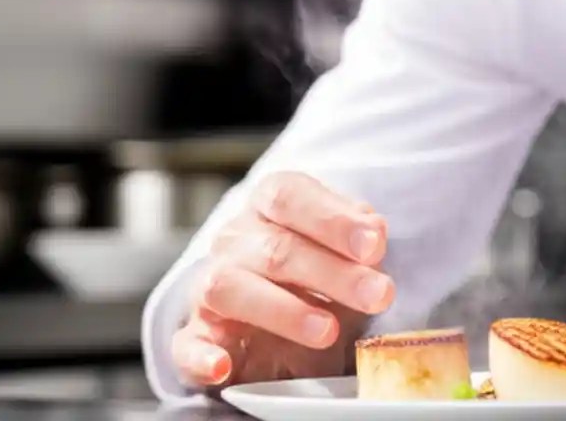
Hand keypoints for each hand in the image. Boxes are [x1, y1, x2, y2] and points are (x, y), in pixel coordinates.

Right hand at [171, 172, 394, 388]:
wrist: (272, 314)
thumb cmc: (315, 269)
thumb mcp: (344, 247)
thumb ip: (359, 236)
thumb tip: (372, 231)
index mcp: (269, 205)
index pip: (291, 197)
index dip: (333, 220)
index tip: (374, 245)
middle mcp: (235, 239)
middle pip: (276, 249)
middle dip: (332, 273)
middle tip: (378, 295)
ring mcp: (210, 285)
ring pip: (230, 288)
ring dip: (283, 311)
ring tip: (328, 330)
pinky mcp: (197, 334)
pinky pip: (187, 344)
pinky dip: (200, 356)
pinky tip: (222, 368)